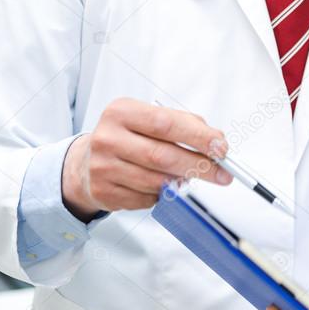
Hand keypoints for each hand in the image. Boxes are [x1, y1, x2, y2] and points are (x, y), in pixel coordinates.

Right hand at [61, 97, 230, 219]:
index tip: (221, 147)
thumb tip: (216, 140)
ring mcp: (102, 167)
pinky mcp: (104, 192)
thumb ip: (184, 123)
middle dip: (199, 165)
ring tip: (191, 176)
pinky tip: (161, 185)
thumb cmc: (128, 136)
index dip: (198, 137)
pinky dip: (163, 193)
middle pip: (163, 156)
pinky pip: (147, 198)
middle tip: (222, 173)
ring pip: (156, 181)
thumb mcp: (150, 118)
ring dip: (182, 181)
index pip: (166, 124)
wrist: (86, 162)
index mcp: (121, 112)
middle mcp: (107, 138)